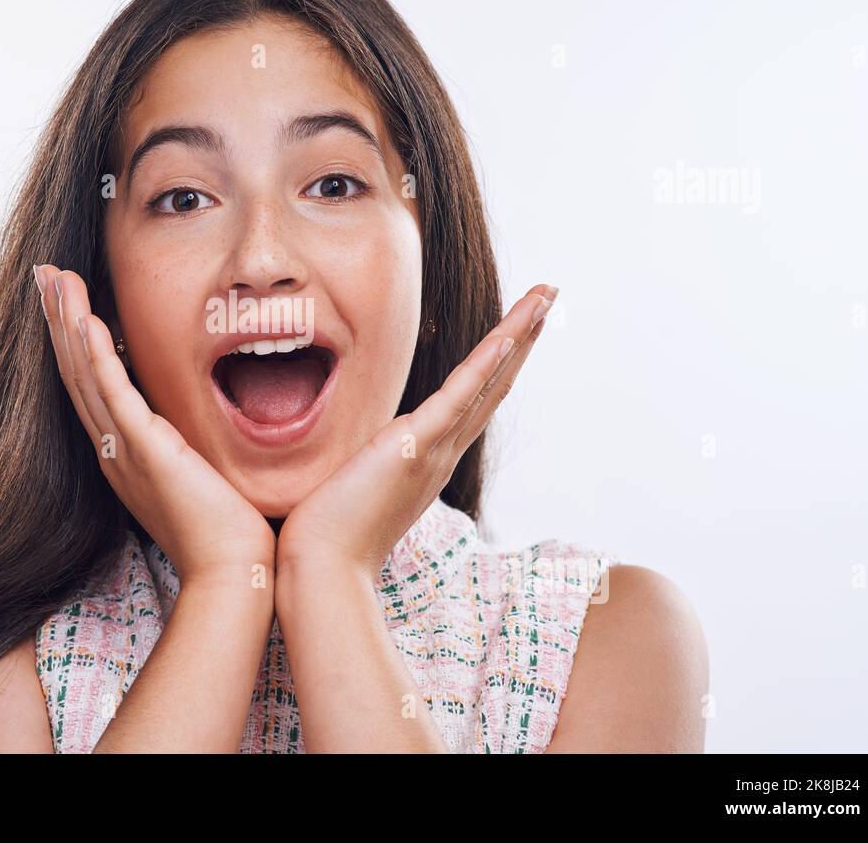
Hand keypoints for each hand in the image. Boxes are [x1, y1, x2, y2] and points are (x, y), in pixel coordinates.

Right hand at [33, 264, 275, 588]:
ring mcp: (124, 450)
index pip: (92, 385)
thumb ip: (191, 447)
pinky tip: (86, 319)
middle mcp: (114, 450)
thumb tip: (199, 427)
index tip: (67, 300)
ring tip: (54, 280)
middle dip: (59, 320)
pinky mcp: (145, 451)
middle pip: (75, 372)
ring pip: (84, 375)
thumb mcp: (200, 477)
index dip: (75, 341)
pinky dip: (97, 354)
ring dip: (67, 324)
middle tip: (45, 276)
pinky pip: (113, 393)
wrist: (232, 571)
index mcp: (126, 454)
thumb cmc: (227, 532)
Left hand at [276, 284, 557, 578]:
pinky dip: (488, 362)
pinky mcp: (415, 446)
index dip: (495, 365)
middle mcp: (440, 454)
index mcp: (425, 461)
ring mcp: (433, 450)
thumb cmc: (322, 539)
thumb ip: (355, 467)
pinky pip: (461, 395)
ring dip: (518, 335)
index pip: (469, 402)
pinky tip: (511, 331)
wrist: (321, 571)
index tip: (513, 332)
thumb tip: (339, 457)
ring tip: (545, 296)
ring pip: (488, 381)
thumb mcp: (347, 489)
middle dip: (521, 339)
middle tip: (546, 298)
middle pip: (493, 385)